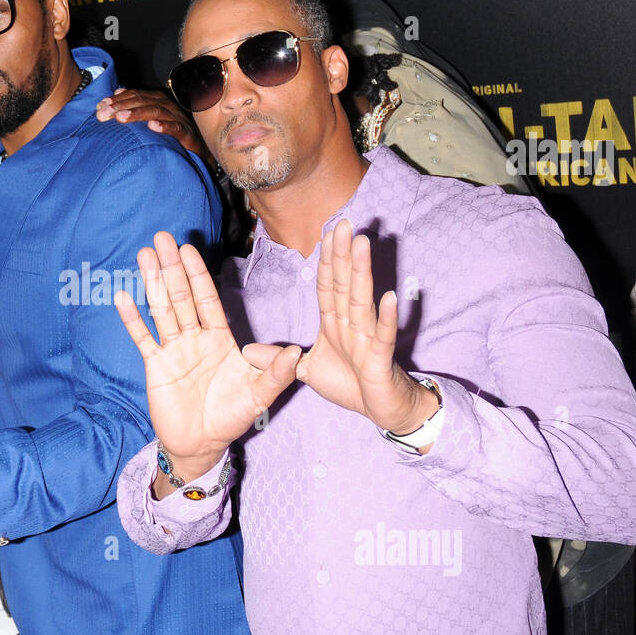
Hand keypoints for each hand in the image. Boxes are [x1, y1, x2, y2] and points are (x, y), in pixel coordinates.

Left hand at [95, 88, 212, 165]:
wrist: (200, 152)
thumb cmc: (173, 136)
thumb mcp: (151, 120)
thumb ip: (135, 107)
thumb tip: (116, 93)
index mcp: (159, 102)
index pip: (136, 95)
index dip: (118, 99)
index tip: (100, 106)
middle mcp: (168, 107)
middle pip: (143, 101)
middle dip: (121, 106)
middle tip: (103, 113)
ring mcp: (179, 119)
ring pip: (157, 111)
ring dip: (138, 114)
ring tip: (120, 118)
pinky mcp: (188, 134)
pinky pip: (176, 129)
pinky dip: (165, 126)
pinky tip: (152, 127)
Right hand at [115, 231, 300, 485]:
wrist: (202, 445)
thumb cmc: (232, 417)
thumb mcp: (260, 396)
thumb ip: (276, 373)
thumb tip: (295, 352)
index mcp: (219, 338)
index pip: (208, 299)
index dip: (199, 274)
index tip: (190, 249)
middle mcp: (194, 338)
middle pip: (181, 296)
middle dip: (172, 267)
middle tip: (161, 238)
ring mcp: (173, 350)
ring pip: (161, 309)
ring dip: (151, 282)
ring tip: (142, 255)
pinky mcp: (155, 366)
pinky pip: (142, 338)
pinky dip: (132, 318)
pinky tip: (122, 296)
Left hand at [299, 220, 436, 435]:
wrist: (381, 411)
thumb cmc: (350, 385)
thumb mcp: (307, 370)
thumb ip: (279, 359)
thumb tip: (246, 351)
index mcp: (334, 324)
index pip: (329, 286)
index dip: (327, 260)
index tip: (325, 232)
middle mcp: (351, 326)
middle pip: (345, 285)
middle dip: (342, 255)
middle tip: (343, 223)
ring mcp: (367, 341)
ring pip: (362, 302)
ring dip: (362, 273)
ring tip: (361, 245)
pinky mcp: (379, 361)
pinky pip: (382, 337)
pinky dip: (385, 319)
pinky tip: (389, 297)